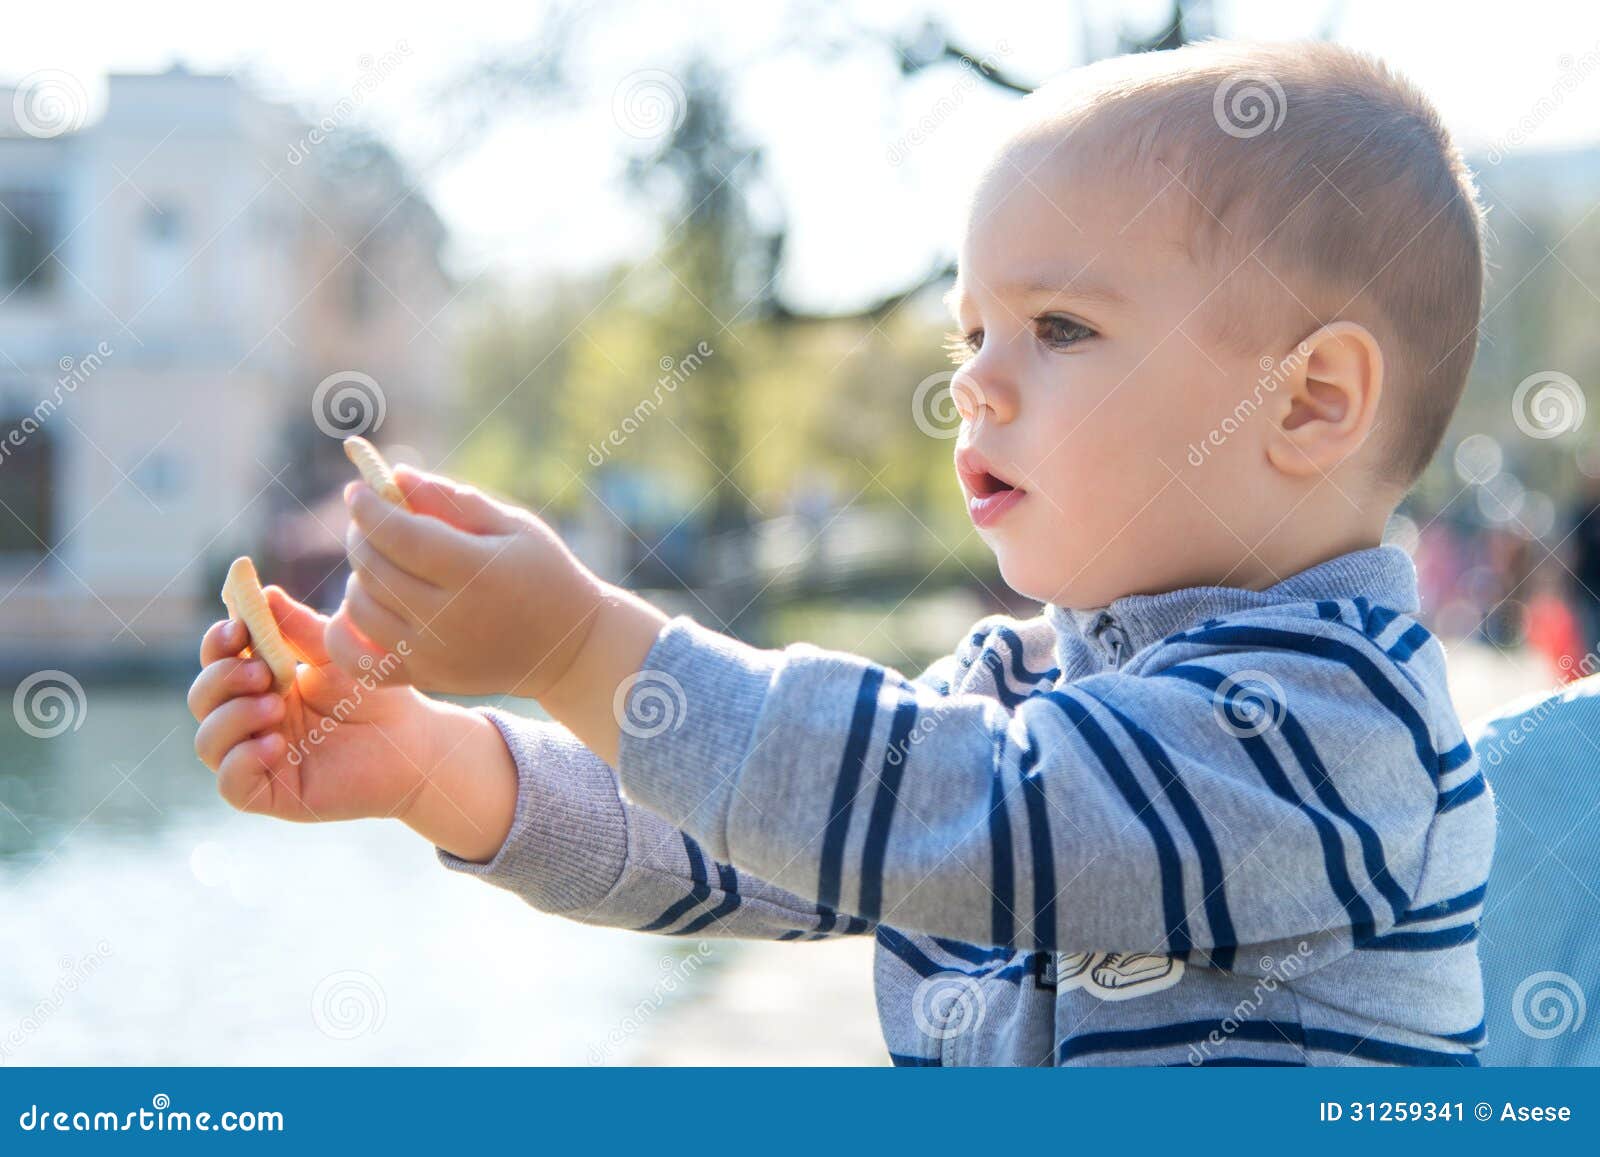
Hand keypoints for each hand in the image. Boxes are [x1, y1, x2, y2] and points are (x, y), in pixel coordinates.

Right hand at [188, 586, 437, 821]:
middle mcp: (250, 722)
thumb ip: (300, 629)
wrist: (412, 742)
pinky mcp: (275, 796)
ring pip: (207, 744)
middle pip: (202, 699)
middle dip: (223, 680)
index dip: (217, 644)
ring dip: (232, 719)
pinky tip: (276, 745)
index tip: (237, 629)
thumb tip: (265, 593)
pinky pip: (232, 786)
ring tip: (276, 706)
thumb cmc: (374, 696)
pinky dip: (242, 762)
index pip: (216, 662)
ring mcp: (258, 760)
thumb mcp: (335, 656)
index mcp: (259, 685)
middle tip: (263, 673)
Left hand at [328, 466, 606, 698]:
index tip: (357, 490)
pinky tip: (354, 610)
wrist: (570, 648)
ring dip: (358, 577)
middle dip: (360, 535)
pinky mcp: (426, 678)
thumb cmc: (544, 573)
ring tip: (377, 562)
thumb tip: (395, 475)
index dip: (368, 509)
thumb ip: (453, 499)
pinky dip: (343, 637)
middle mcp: (449, 617)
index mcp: (475, 571)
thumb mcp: (513, 525)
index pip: (400, 535)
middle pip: (374, 569)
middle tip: (369, 520)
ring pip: (361, 609)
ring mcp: (434, 653)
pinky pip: (360, 664)